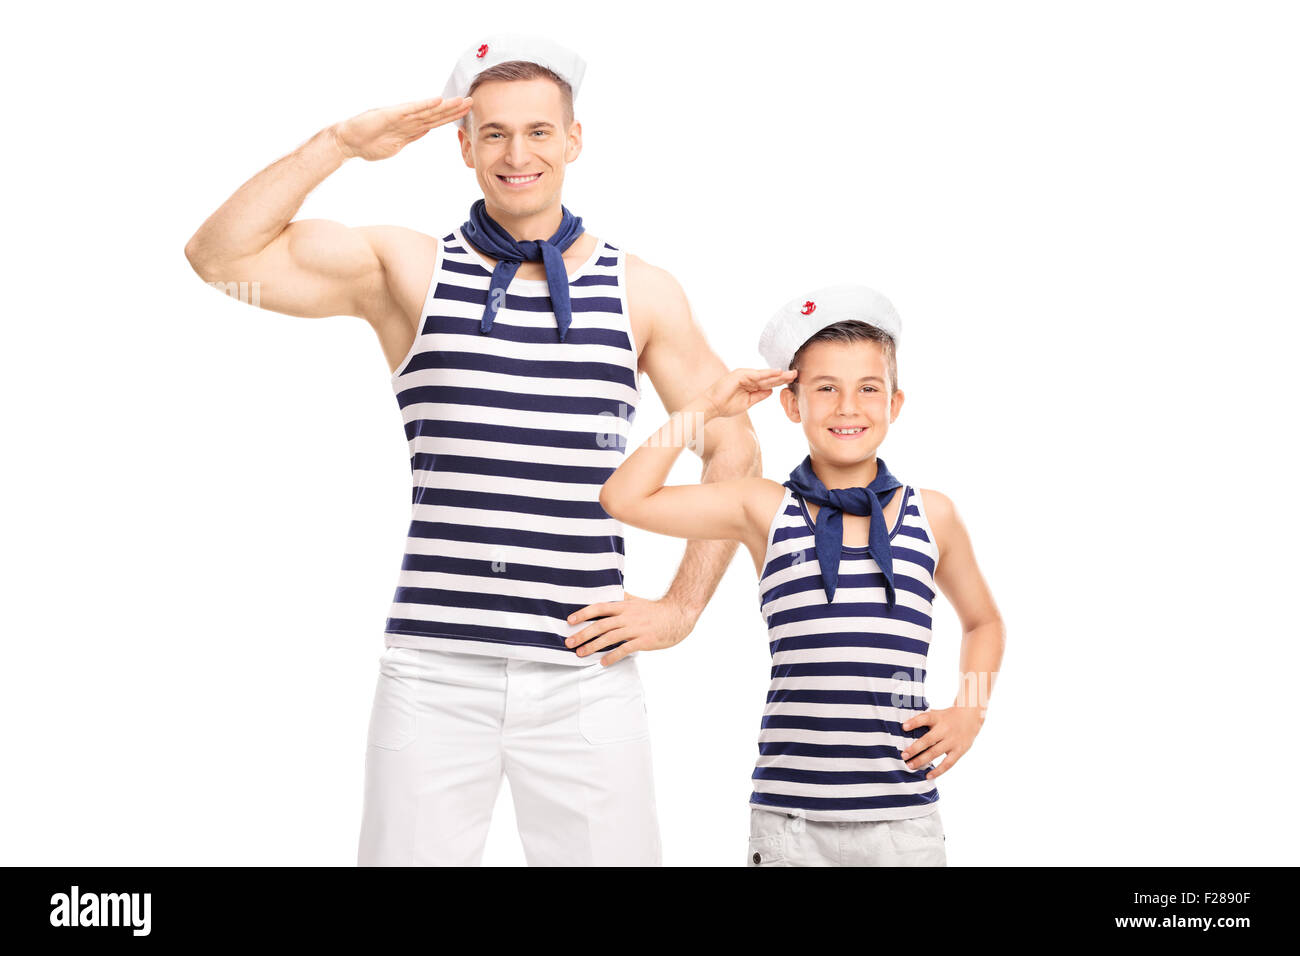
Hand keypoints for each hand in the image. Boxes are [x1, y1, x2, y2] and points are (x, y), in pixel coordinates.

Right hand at [331, 96, 471, 161]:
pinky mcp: (390, 115)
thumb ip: (411, 136)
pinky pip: (411, 110)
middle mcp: (407, 119)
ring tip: (461, 100)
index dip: (451, 117)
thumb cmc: (368, 143)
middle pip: (435, 114)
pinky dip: (424, 105)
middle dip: (454, 109)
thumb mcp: (396, 144)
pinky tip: (437, 100)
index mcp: (409, 127)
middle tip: (472, 101)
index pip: (435, 121)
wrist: (348, 141)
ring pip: (427, 111)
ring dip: (445, 106)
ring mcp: (399, 116)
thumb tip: (426, 130)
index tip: (467, 113)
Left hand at [563, 592, 694, 665]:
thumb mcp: (637, 601)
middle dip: (583, 634)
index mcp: (624, 606)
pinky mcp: (643, 640)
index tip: (570, 620)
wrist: (678, 615)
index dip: (584, 613)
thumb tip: (610, 594)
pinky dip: (613, 656)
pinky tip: (603, 663)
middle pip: (600, 625)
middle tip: (569, 642)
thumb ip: (622, 598)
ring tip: (581, 653)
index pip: (600, 608)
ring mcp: (635, 629)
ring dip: (593, 646)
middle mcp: (627, 616)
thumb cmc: (656, 610)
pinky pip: (624, 649)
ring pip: (609, 637)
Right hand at [696, 368, 795, 420]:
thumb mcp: (747, 403)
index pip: (767, 383)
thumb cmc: (726, 406)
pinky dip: (767, 374)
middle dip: (782, 376)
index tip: (792, 381)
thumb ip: (759, 396)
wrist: (712, 406)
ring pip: (764, 375)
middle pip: (768, 377)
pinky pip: (756, 375)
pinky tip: (777, 373)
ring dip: (777, 374)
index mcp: (749, 385)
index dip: (779, 382)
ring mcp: (744, 375)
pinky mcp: (740, 375)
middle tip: (796, 374)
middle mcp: (748, 378)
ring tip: (790, 373)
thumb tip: (771, 392)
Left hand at [898, 705, 985, 780]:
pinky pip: (947, 763)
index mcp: (938, 718)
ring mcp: (952, 741)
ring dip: (922, 760)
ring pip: (935, 753)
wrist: (971, 717)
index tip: (904, 727)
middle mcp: (945, 729)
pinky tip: (927, 776)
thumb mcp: (937, 713)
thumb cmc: (948, 717)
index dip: (914, 722)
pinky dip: (938, 771)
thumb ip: (923, 719)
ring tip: (910, 766)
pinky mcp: (959, 751)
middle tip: (903, 755)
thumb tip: (903, 726)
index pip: (925, 718)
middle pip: (928, 739)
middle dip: (915, 748)